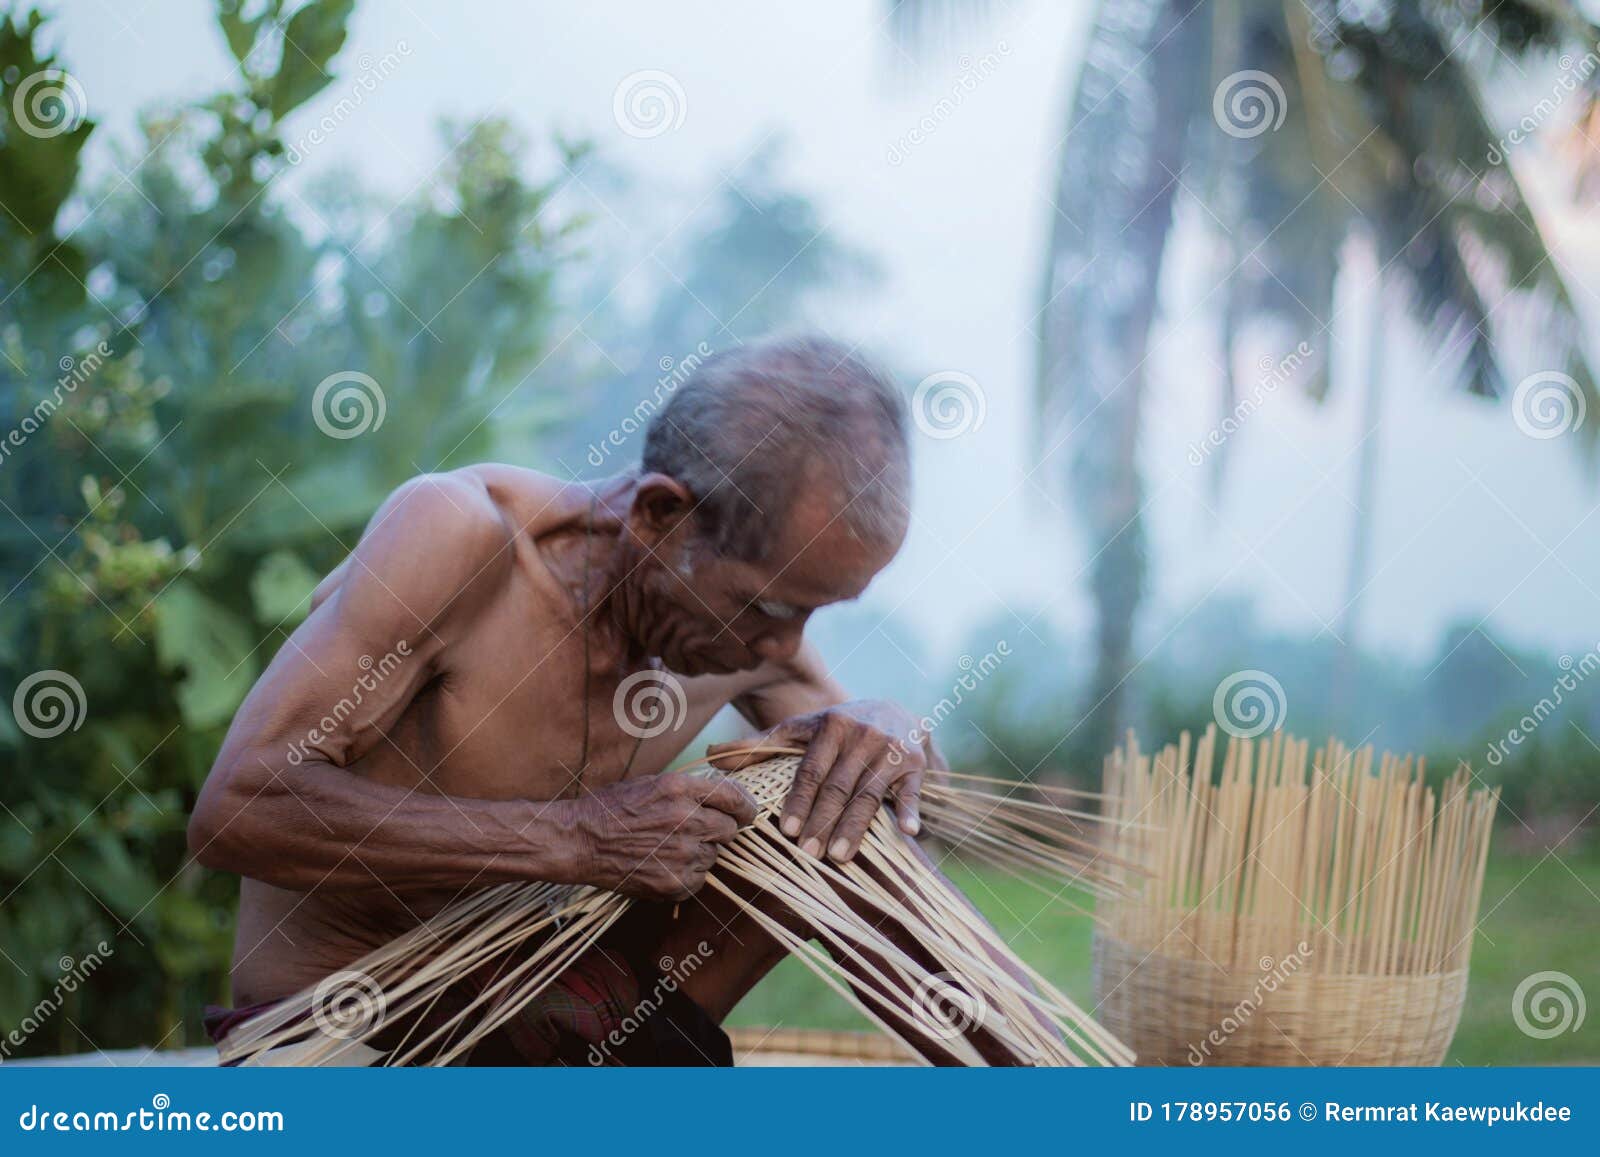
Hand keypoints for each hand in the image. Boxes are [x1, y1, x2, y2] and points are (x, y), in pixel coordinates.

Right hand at [574, 773, 756, 899]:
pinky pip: (699, 878)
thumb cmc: (613, 808)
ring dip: (700, 852)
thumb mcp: (653, 783)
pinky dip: (688, 873)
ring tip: (668, 847)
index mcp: (680, 789)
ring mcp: (681, 854)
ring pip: (714, 855)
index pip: (734, 798)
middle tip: (698, 831)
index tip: (747, 812)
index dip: (746, 806)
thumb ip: (690, 789)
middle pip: (730, 829)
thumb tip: (724, 797)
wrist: (581, 841)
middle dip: (720, 830)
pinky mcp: (674, 882)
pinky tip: (663, 863)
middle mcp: (686, 819)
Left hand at [707, 699, 925, 862]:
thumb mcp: (800, 731)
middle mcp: (862, 735)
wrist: (895, 711)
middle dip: (823, 821)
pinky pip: (913, 791)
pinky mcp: (915, 765)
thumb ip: (759, 745)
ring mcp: (891, 751)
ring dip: (856, 826)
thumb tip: (711, 754)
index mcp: (830, 726)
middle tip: (808, 853)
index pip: (811, 770)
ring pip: (869, 794)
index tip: (785, 830)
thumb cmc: (836, 729)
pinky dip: (912, 810)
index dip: (798, 800)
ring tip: (840, 857)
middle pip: (838, 786)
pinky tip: (911, 832)